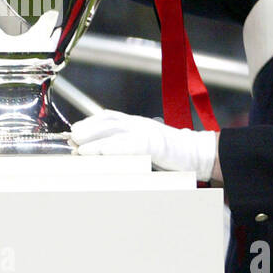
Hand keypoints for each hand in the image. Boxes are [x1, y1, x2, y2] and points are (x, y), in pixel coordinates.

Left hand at [72, 109, 217, 181]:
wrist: (199, 154)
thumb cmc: (174, 154)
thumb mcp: (146, 147)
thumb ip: (128, 148)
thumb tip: (105, 155)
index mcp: (137, 123)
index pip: (109, 117)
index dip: (90, 122)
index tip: (75, 129)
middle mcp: (140, 123)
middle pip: (108, 121)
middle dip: (88, 129)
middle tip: (72, 138)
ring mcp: (148, 131)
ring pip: (116, 132)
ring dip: (95, 140)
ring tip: (80, 148)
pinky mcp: (156, 143)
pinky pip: (131, 145)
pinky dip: (115, 148)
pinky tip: (102, 152)